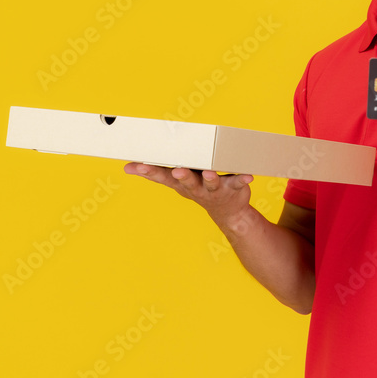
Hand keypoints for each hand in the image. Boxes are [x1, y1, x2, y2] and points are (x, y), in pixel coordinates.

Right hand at [123, 162, 253, 229]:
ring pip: (211, 184)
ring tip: (208, 172)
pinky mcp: (234, 188)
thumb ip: (156, 173)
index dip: (150, 171)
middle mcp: (197, 188)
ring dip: (210, 178)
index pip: (163, 177)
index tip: (137, 165)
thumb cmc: (199, 188)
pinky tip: (249, 176)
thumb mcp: (176, 182)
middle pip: (187, 182)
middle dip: (182, 176)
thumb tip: (127, 167)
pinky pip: (239, 182)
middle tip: (177, 170)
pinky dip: (243, 179)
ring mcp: (215, 190)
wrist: (229, 212)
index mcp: (182, 183)